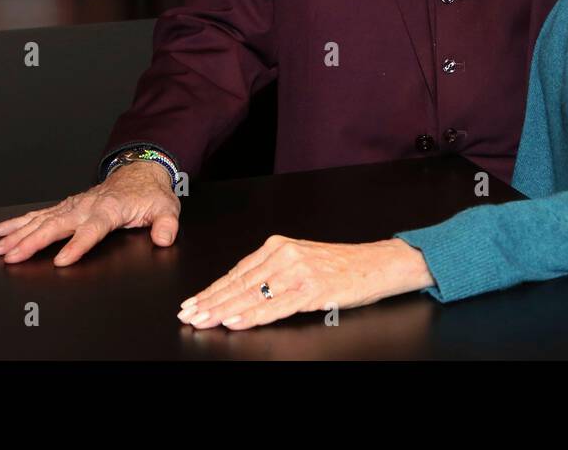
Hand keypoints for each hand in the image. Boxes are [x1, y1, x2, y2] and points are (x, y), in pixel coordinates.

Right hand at [0, 161, 179, 265]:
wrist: (139, 172)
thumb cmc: (150, 194)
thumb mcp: (167, 208)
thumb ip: (166, 224)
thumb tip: (164, 238)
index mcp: (110, 210)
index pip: (92, 230)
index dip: (77, 245)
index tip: (61, 260)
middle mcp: (86, 207)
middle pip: (56, 226)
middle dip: (33, 242)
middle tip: (12, 256)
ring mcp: (73, 206)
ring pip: (40, 221)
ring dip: (18, 234)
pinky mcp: (65, 207)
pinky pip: (37, 215)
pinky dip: (16, 223)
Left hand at [177, 236, 432, 330]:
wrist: (379, 263)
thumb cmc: (343, 266)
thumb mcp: (303, 261)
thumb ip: (273, 273)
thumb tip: (239, 294)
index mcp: (280, 246)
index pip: (238, 271)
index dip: (212, 289)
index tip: (193, 302)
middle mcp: (286, 255)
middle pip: (239, 283)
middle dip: (211, 301)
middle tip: (189, 314)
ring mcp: (298, 271)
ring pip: (252, 294)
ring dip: (223, 310)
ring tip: (203, 320)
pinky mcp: (312, 289)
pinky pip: (276, 305)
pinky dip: (253, 315)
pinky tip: (236, 320)